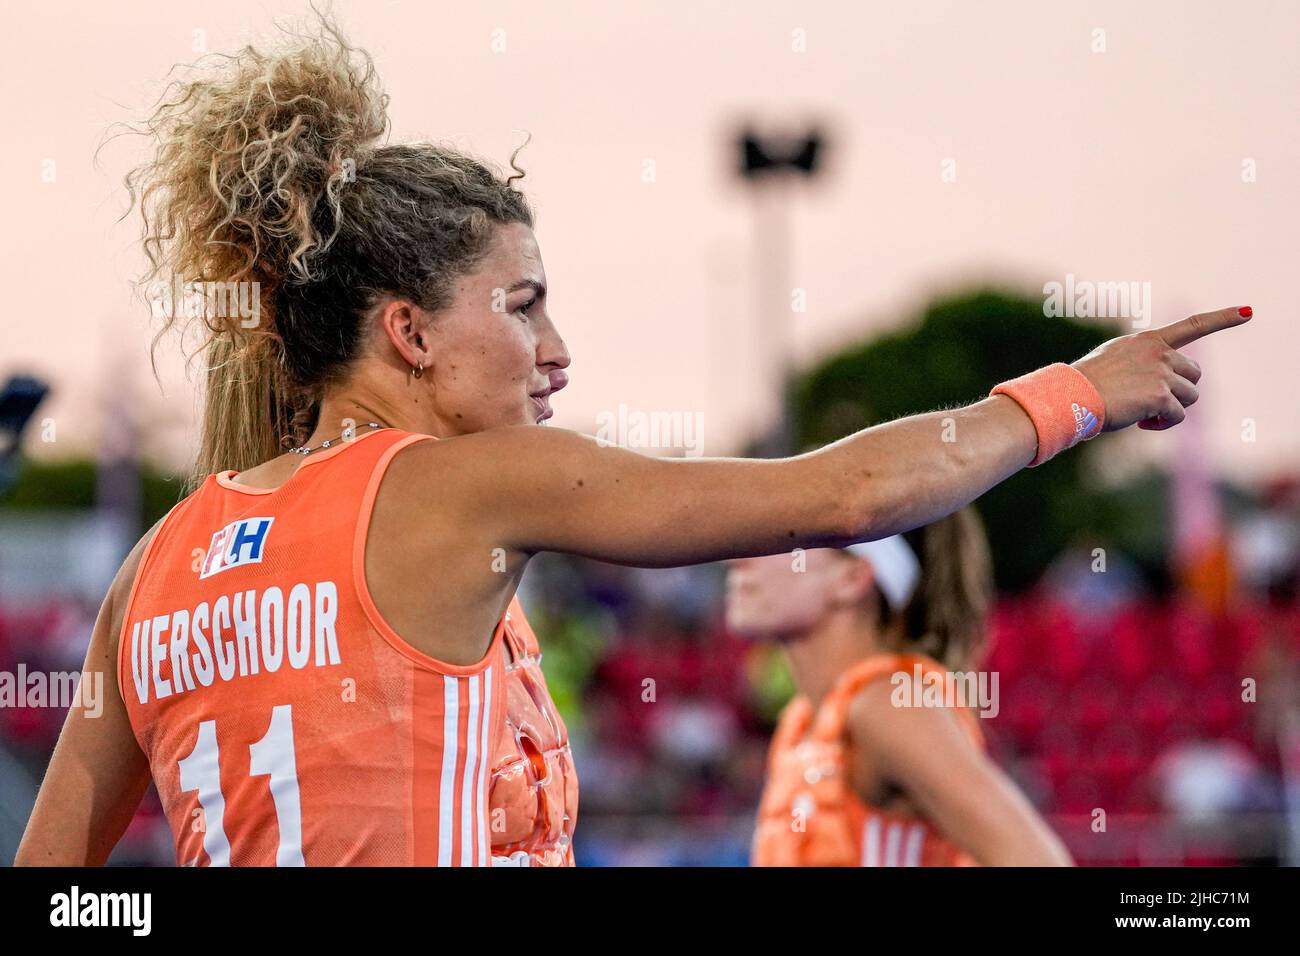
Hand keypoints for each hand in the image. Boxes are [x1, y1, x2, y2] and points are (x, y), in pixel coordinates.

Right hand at [1071, 307, 1251, 431]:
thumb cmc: (1084, 385)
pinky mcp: (1160, 396)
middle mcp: (1158, 352)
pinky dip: (1164, 423)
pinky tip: (1142, 423)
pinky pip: (1177, 415)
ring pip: (1190, 396)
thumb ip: (1141, 366)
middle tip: (1154, 403)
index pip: (1193, 325)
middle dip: (1180, 390)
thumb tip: (1161, 391)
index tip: (1248, 312)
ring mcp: (1161, 372)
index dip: (1223, 318)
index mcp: (1147, 340)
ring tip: (1145, 415)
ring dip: (1172, 409)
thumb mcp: (1114, 363)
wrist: (1071, 396)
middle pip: (1195, 374)